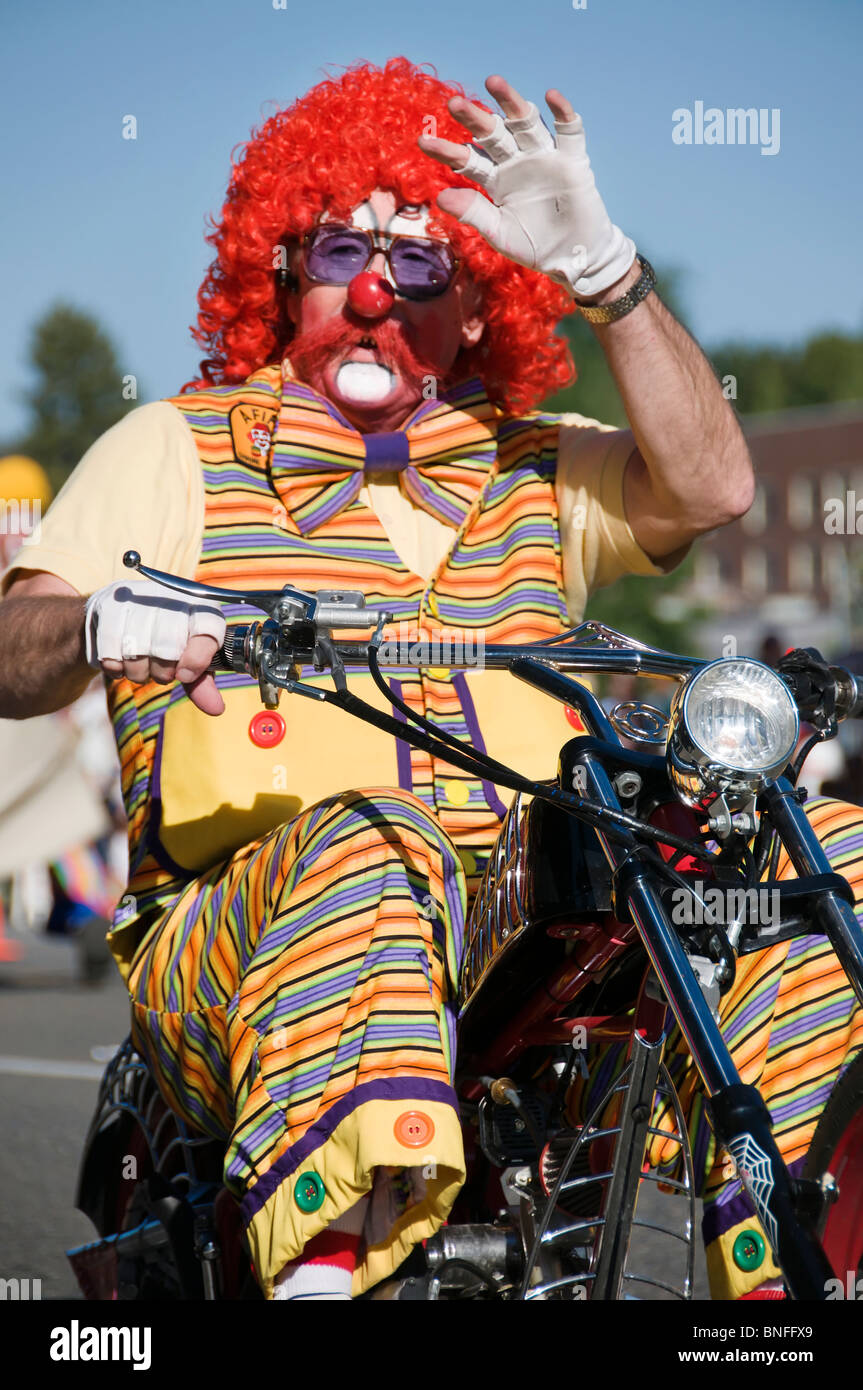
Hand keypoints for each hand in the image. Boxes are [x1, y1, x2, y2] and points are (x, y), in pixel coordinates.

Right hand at [84, 579, 225, 715]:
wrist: (116, 618)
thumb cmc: (163, 640)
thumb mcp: (187, 658)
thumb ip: (201, 682)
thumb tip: (216, 709)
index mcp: (199, 604)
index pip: (206, 628)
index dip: (198, 657)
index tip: (186, 676)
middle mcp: (169, 596)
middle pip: (169, 646)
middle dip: (164, 671)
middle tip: (163, 672)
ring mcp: (136, 598)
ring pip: (138, 651)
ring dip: (140, 672)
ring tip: (142, 665)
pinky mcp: (108, 608)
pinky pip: (112, 653)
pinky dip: (117, 668)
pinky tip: (122, 662)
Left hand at [418, 74, 635, 298]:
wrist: (572, 257)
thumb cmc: (534, 246)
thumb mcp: (499, 233)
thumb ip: (474, 213)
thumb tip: (441, 196)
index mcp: (496, 179)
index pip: (467, 159)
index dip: (447, 151)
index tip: (423, 142)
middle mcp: (516, 162)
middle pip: (493, 133)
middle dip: (474, 118)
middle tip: (453, 103)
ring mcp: (544, 157)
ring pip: (526, 122)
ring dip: (510, 102)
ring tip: (492, 81)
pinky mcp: (573, 160)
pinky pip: (569, 131)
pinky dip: (563, 113)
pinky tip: (551, 96)